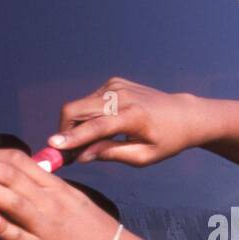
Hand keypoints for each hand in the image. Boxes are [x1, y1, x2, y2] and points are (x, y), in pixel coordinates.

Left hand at [0, 147, 123, 239]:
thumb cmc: (89, 225)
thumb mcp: (70, 195)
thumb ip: (42, 184)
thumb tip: (12, 173)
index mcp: (54, 187)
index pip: (19, 162)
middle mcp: (48, 202)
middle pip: (11, 177)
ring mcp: (45, 226)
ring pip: (14, 202)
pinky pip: (21, 238)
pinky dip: (5, 227)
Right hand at [51, 77, 206, 165]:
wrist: (184, 115)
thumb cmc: (167, 141)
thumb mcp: (142, 156)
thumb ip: (110, 154)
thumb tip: (81, 156)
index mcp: (133, 116)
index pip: (96, 127)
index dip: (72, 137)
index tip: (53, 145)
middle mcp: (122, 96)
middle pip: (76, 108)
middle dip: (64, 130)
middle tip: (65, 151)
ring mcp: (117, 86)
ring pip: (80, 106)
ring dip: (75, 125)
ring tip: (88, 143)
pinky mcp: (114, 83)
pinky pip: (90, 101)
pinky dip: (87, 116)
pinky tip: (102, 127)